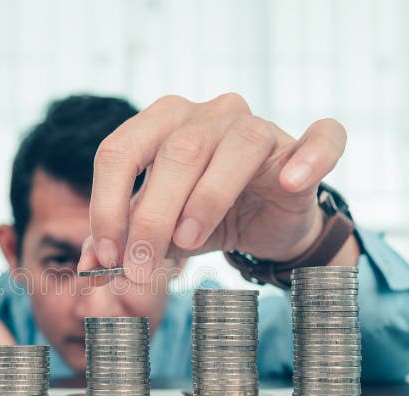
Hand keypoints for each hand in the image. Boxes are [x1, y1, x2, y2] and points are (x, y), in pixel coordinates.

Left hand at [77, 93, 346, 280]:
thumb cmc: (201, 219)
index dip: (107, 205)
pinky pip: (320, 138)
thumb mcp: (156, 231)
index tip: (107, 257)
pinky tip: (289, 182)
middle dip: (150, 217)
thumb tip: (88, 266)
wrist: (263, 225)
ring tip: (189, 243)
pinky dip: (310, 157)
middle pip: (174, 153)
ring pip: (234, 147)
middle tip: (139, 268)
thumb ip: (122, 242)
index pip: (119, 152)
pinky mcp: (301, 147)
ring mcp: (257, 125)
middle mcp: (208, 114)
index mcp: (160, 124)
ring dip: (207, 199)